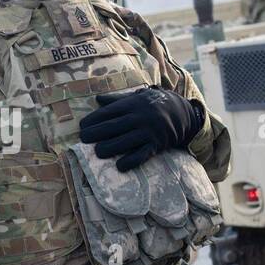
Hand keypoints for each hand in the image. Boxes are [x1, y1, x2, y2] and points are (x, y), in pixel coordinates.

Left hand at [78, 87, 203, 170]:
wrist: (182, 113)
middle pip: (116, 126)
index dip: (94, 119)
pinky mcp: (156, 145)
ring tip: (97, 152)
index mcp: (133, 104)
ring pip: (127, 141)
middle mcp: (140, 117)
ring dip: (111, 147)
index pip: (110, 111)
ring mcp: (149, 131)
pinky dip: (131, 161)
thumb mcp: (137, 98)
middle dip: (98, 132)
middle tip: (83, 139)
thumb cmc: (152, 105)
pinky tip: (120, 166)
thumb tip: (97, 99)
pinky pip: (143, 154)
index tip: (82, 126)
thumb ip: (117, 100)